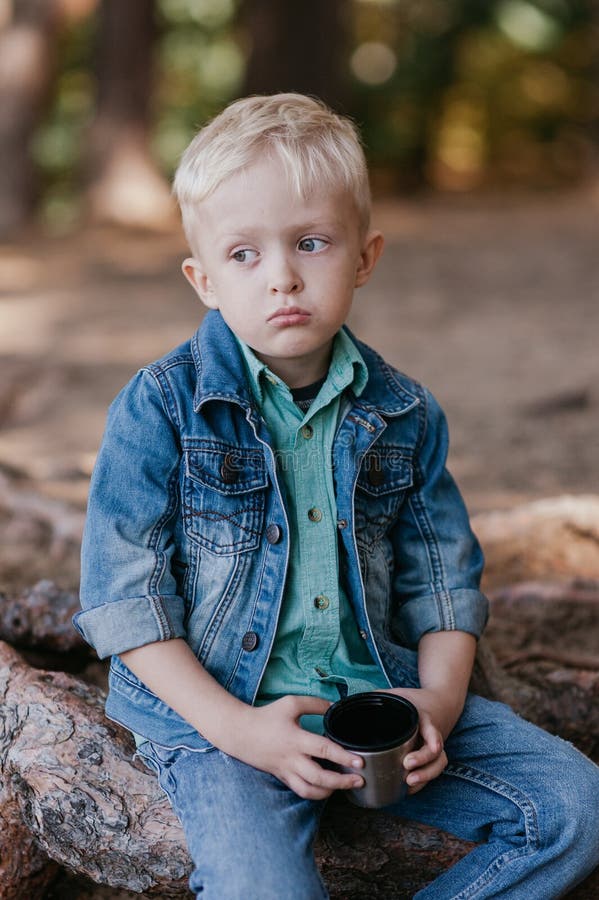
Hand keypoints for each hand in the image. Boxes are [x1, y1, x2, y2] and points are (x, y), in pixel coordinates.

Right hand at [230, 695, 364, 800]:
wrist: (240, 733)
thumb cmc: (267, 716)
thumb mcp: (291, 703)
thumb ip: (314, 704)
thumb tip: (334, 707)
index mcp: (296, 739)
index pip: (324, 750)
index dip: (343, 757)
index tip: (360, 762)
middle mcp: (292, 759)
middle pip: (319, 778)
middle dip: (342, 782)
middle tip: (359, 780)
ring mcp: (287, 771)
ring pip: (310, 791)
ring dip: (330, 792)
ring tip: (345, 786)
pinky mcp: (283, 777)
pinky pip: (301, 791)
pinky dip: (316, 793)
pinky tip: (327, 788)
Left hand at [385, 687, 458, 793]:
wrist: (439, 703)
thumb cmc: (412, 700)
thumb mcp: (396, 695)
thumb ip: (376, 697)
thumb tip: (349, 702)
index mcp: (423, 718)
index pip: (432, 730)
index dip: (432, 741)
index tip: (424, 752)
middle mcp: (432, 734)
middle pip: (436, 753)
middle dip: (424, 763)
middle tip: (406, 768)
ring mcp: (433, 747)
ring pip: (438, 764)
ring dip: (426, 776)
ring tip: (408, 784)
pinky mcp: (431, 757)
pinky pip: (432, 771)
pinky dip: (423, 781)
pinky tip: (408, 789)